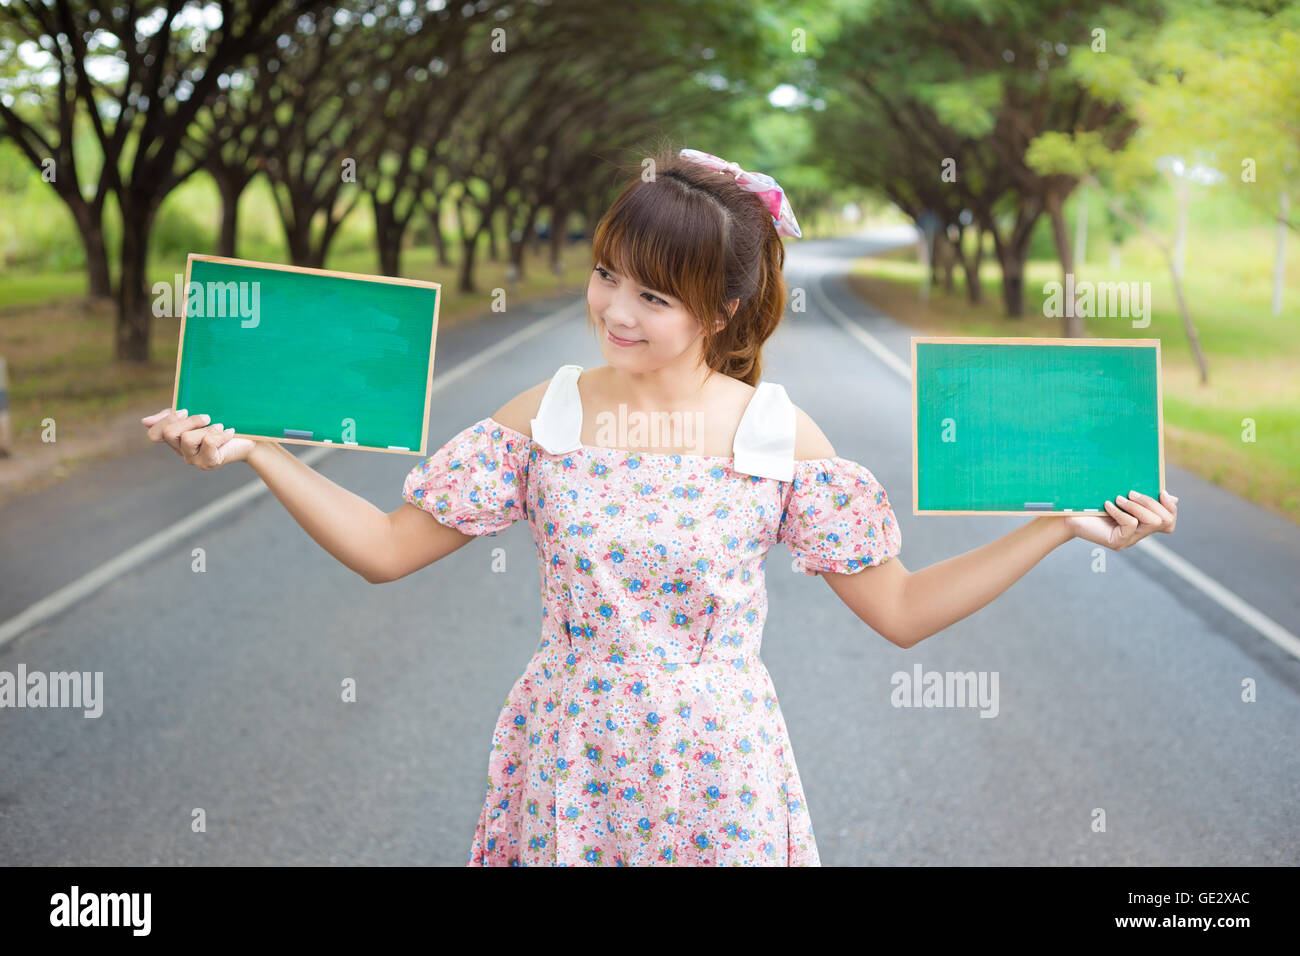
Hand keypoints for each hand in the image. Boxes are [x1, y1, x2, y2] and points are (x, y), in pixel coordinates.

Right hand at [141, 407, 257, 468]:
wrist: (251, 438)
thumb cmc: (223, 423)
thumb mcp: (197, 414)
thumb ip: (172, 416)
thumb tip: (144, 422)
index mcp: (176, 438)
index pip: (155, 434)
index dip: (166, 420)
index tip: (184, 410)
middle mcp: (181, 451)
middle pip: (170, 433)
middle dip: (189, 420)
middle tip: (207, 417)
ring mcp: (194, 459)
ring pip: (188, 439)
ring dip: (208, 428)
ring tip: (221, 427)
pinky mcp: (208, 463)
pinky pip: (207, 443)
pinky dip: (220, 434)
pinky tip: (229, 433)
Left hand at [1063, 489, 1177, 549]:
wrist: (1068, 516)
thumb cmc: (1093, 504)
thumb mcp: (1121, 498)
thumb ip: (1143, 498)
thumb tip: (1172, 497)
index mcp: (1142, 524)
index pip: (1169, 522)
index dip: (1170, 507)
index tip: (1161, 491)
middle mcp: (1138, 535)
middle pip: (1164, 521)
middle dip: (1151, 503)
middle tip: (1131, 493)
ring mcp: (1128, 540)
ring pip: (1151, 522)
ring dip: (1138, 506)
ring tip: (1119, 498)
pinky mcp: (1117, 542)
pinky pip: (1130, 525)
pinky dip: (1120, 512)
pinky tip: (1107, 505)